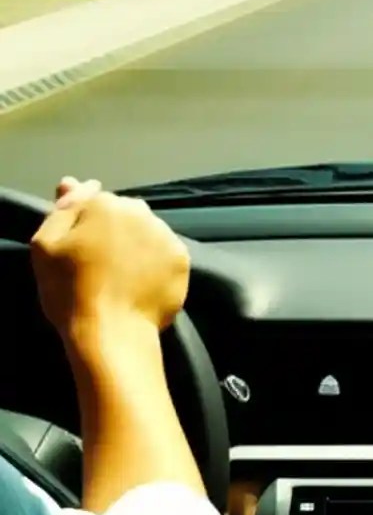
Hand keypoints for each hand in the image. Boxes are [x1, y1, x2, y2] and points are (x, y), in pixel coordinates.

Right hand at [30, 176, 190, 343]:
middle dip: (114, 230)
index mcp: (107, 204)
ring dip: (137, 245)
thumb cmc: (70, 290)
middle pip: (126, 214)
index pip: (96, 203)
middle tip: (99, 263)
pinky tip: (140, 283)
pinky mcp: (183, 260)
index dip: (87, 225)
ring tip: (121, 276)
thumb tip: (78, 183)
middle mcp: (143, 212)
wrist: (111, 331)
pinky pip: (165, 254)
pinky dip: (155, 263)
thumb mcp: (46, 246)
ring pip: (148, 232)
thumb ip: (63, 210)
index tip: (81, 248)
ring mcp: (167, 235)